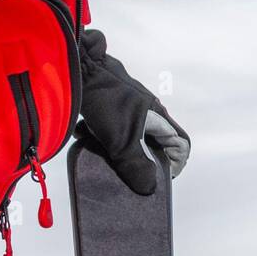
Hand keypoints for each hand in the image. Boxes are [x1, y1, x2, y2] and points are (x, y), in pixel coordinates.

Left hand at [77, 28, 190, 195]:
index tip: (158, 177)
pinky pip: (111, 129)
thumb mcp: (123, 142)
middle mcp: (148, 112)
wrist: (76, 68)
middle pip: (155, 145)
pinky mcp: (110, 105)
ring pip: (131, 139)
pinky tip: (85, 136)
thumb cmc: (105, 99)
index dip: (174, 164)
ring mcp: (128, 108)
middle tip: (128, 171)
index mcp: (158, 119)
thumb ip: (137, 167)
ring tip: (103, 154)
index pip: (180, 146)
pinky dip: (100, 136)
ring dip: (117, 150)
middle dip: (141, 161)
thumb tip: (149, 188)